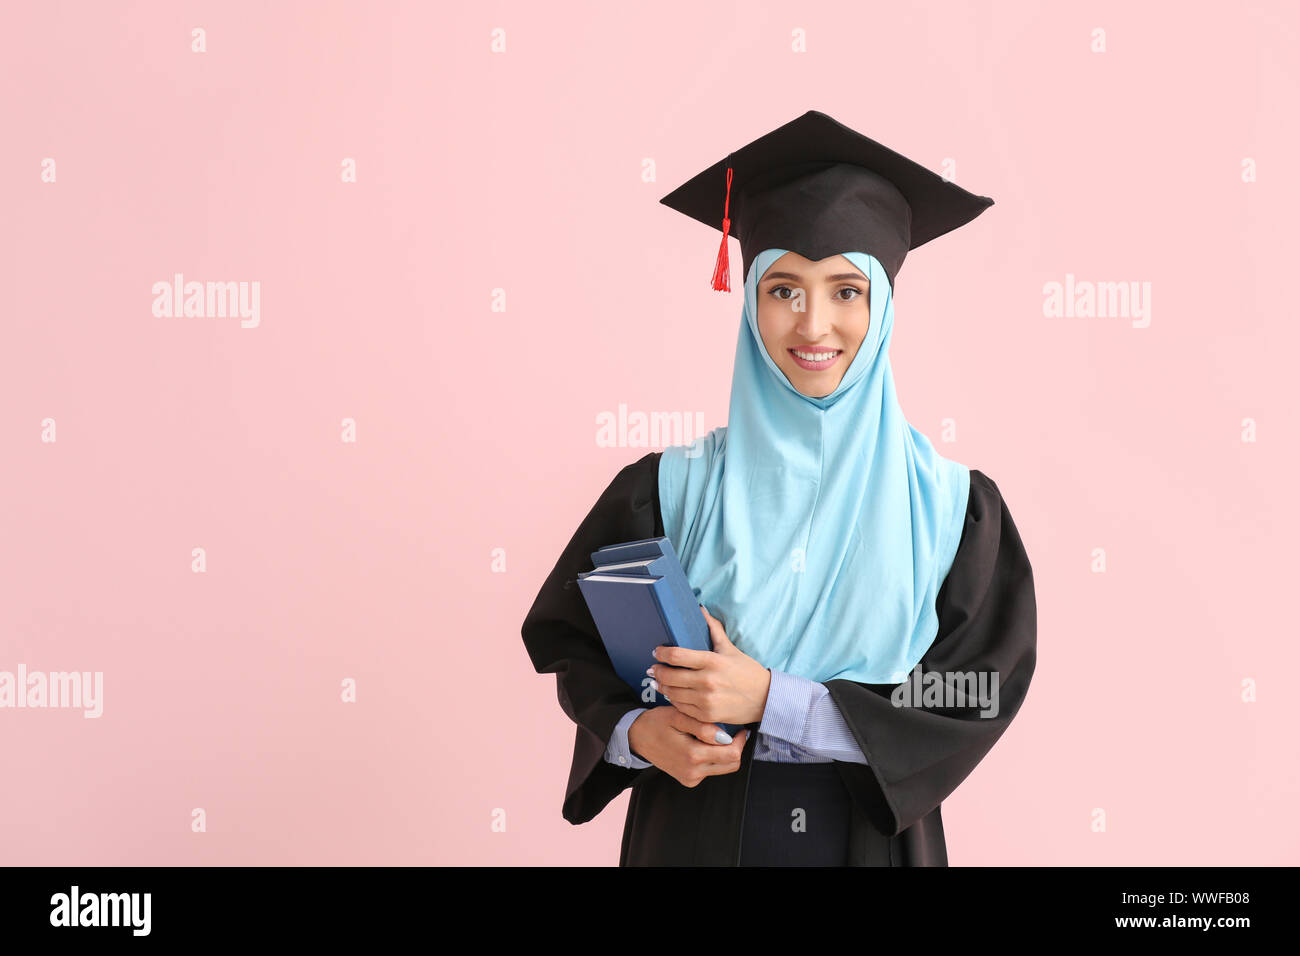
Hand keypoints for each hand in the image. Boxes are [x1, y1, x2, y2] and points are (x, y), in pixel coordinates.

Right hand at [626, 706, 749, 788]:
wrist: (636, 738)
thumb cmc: (656, 723)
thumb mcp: (677, 716)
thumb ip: (702, 726)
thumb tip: (725, 736)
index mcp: (692, 755)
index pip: (731, 754)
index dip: (740, 739)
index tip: (740, 728)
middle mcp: (693, 772)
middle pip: (732, 764)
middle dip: (736, 747)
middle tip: (733, 732)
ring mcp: (691, 778)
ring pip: (724, 768)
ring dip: (725, 753)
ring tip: (716, 737)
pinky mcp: (689, 780)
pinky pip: (711, 770)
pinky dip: (713, 758)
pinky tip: (703, 745)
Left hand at [647, 605, 771, 725]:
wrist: (765, 699)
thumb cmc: (747, 672)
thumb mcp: (731, 649)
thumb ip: (714, 629)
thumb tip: (701, 609)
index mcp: (712, 661)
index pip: (677, 655)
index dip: (661, 653)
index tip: (657, 652)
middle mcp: (707, 681)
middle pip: (669, 675)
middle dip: (657, 671)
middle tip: (653, 669)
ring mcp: (706, 700)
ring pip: (672, 693)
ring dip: (662, 687)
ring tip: (658, 682)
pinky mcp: (707, 715)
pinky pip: (681, 708)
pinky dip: (674, 700)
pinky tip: (672, 695)